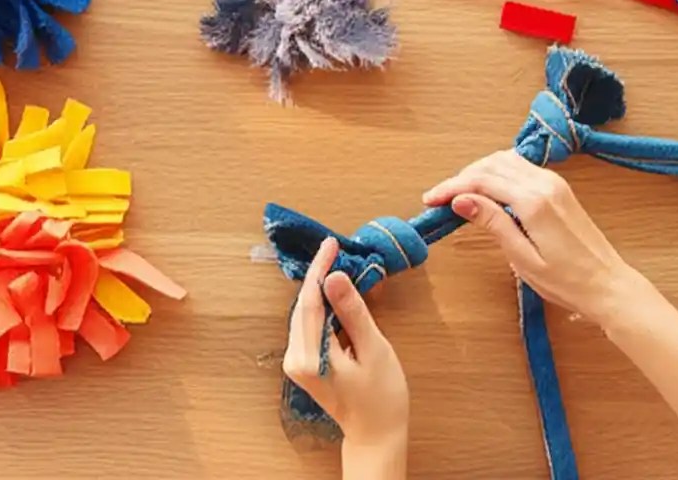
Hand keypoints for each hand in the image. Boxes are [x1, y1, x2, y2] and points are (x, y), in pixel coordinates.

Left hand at [283, 238, 409, 450]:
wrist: (376, 434)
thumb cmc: (382, 397)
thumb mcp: (373, 349)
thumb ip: (352, 312)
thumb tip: (335, 277)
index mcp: (310, 357)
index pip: (310, 302)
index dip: (320, 269)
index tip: (331, 244)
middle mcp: (295, 359)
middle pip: (303, 306)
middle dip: (318, 275)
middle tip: (336, 248)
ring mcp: (297, 363)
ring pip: (305, 314)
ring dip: (320, 289)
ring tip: (337, 263)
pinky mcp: (304, 363)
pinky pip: (310, 326)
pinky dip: (322, 307)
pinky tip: (335, 293)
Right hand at [422, 150, 646, 326]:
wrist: (608, 284)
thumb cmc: (567, 281)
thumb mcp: (523, 258)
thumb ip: (494, 223)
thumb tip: (462, 200)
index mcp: (535, 201)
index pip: (483, 180)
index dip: (452, 187)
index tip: (431, 200)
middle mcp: (546, 184)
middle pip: (493, 163)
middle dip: (463, 177)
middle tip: (440, 198)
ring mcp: (555, 183)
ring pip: (508, 161)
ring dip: (480, 172)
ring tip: (459, 195)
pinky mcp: (560, 189)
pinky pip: (522, 169)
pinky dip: (499, 175)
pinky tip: (487, 193)